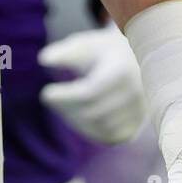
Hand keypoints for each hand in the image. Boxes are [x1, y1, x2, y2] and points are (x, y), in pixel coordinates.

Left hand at [38, 23, 145, 143]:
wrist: (135, 62)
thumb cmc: (103, 52)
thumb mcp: (85, 45)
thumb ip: (65, 52)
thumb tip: (43, 60)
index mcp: (123, 71)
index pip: (91, 92)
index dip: (65, 96)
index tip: (45, 93)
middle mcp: (136, 95)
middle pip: (94, 112)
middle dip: (66, 108)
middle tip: (48, 98)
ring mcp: (139, 114)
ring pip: (101, 128)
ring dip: (75, 120)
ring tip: (61, 105)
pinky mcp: (136, 127)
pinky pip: (109, 137)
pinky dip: (89, 130)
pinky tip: (74, 116)